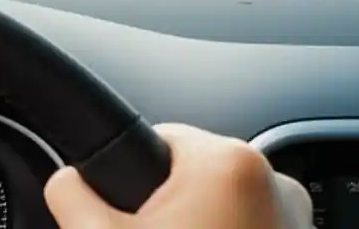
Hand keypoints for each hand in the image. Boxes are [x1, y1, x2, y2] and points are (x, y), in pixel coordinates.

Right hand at [45, 124, 311, 228]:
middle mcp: (272, 181)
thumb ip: (70, 194)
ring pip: (215, 207)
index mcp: (226, 162)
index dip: (124, 182)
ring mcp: (294, 219)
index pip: (152, 138)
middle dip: (161, 212)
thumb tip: (64, 181)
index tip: (124, 220)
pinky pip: (241, 228)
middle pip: (185, 176)